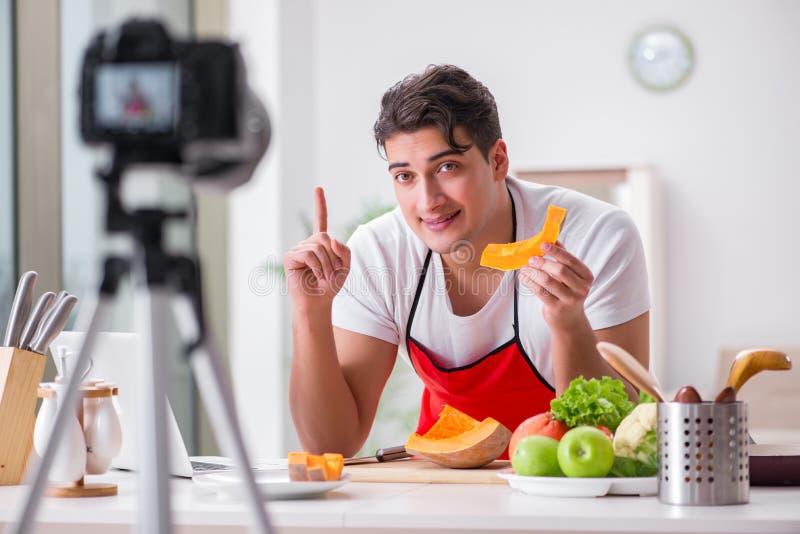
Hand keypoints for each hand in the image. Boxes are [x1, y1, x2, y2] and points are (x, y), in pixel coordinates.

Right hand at [284, 187, 350, 307]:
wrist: (318, 302)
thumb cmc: (330, 285)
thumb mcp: (346, 266)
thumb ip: (345, 250)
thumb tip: (329, 237)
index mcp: (320, 243)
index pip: (320, 220)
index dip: (320, 205)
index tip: (318, 188)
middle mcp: (307, 244)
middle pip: (324, 238)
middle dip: (333, 257)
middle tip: (332, 273)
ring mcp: (297, 250)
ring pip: (318, 247)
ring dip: (326, 264)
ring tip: (324, 277)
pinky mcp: (290, 257)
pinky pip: (309, 254)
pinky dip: (317, 266)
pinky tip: (314, 276)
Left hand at [519, 241, 593, 330]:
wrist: (569, 320)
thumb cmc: (567, 292)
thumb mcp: (570, 276)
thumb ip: (563, 258)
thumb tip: (553, 240)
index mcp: (586, 276)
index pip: (571, 260)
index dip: (556, 252)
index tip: (543, 244)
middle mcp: (582, 288)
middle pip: (560, 270)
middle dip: (543, 262)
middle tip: (531, 259)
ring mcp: (570, 300)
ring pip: (548, 281)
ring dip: (533, 273)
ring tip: (524, 268)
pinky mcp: (557, 308)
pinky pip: (540, 292)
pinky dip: (530, 283)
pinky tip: (523, 278)